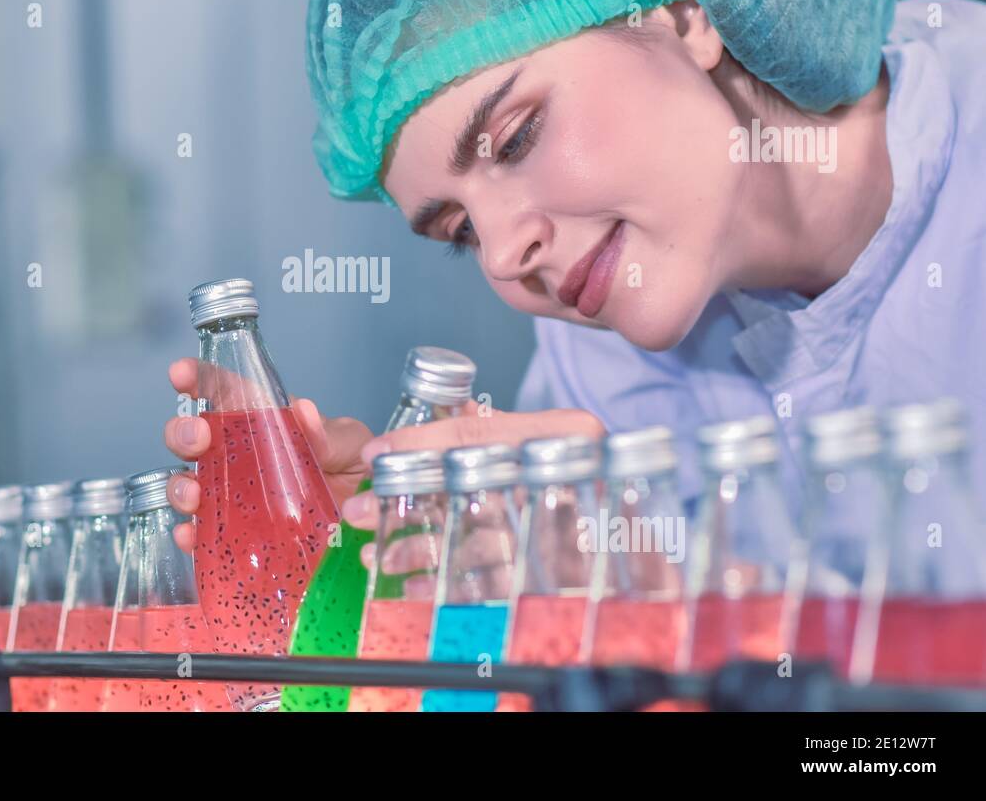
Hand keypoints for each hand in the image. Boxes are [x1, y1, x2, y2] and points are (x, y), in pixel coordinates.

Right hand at [162, 357, 372, 552]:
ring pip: (189, 485)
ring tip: (194, 495)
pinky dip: (190, 535)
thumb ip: (329, 433)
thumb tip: (303, 412)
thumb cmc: (356, 473)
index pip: (226, 393)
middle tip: (197, 436)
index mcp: (265, 423)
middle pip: (193, 437)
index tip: (180, 373)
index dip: (199, 379)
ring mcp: (234, 497)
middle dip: (182, 432)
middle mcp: (240, 457)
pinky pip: (204, 535)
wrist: (366, 524)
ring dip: (181, 487)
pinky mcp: (237, 535)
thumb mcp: (352, 445)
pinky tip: (192, 536)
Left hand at [347, 406, 604, 574]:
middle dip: (409, 503)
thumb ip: (489, 429)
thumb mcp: (546, 443)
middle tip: (361, 509)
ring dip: (419, 550)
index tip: (374, 455)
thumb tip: (429, 420)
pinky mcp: (561, 580)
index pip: (479, 433)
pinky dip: (445, 586)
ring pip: (475, 542)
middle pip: (472, 489)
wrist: (646, 545)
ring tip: (380, 555)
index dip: (420, 443)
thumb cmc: (592, 486)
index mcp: (572, 433)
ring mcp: (571, 534)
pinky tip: (413, 586)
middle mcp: (573, 479)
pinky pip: (490, 586)